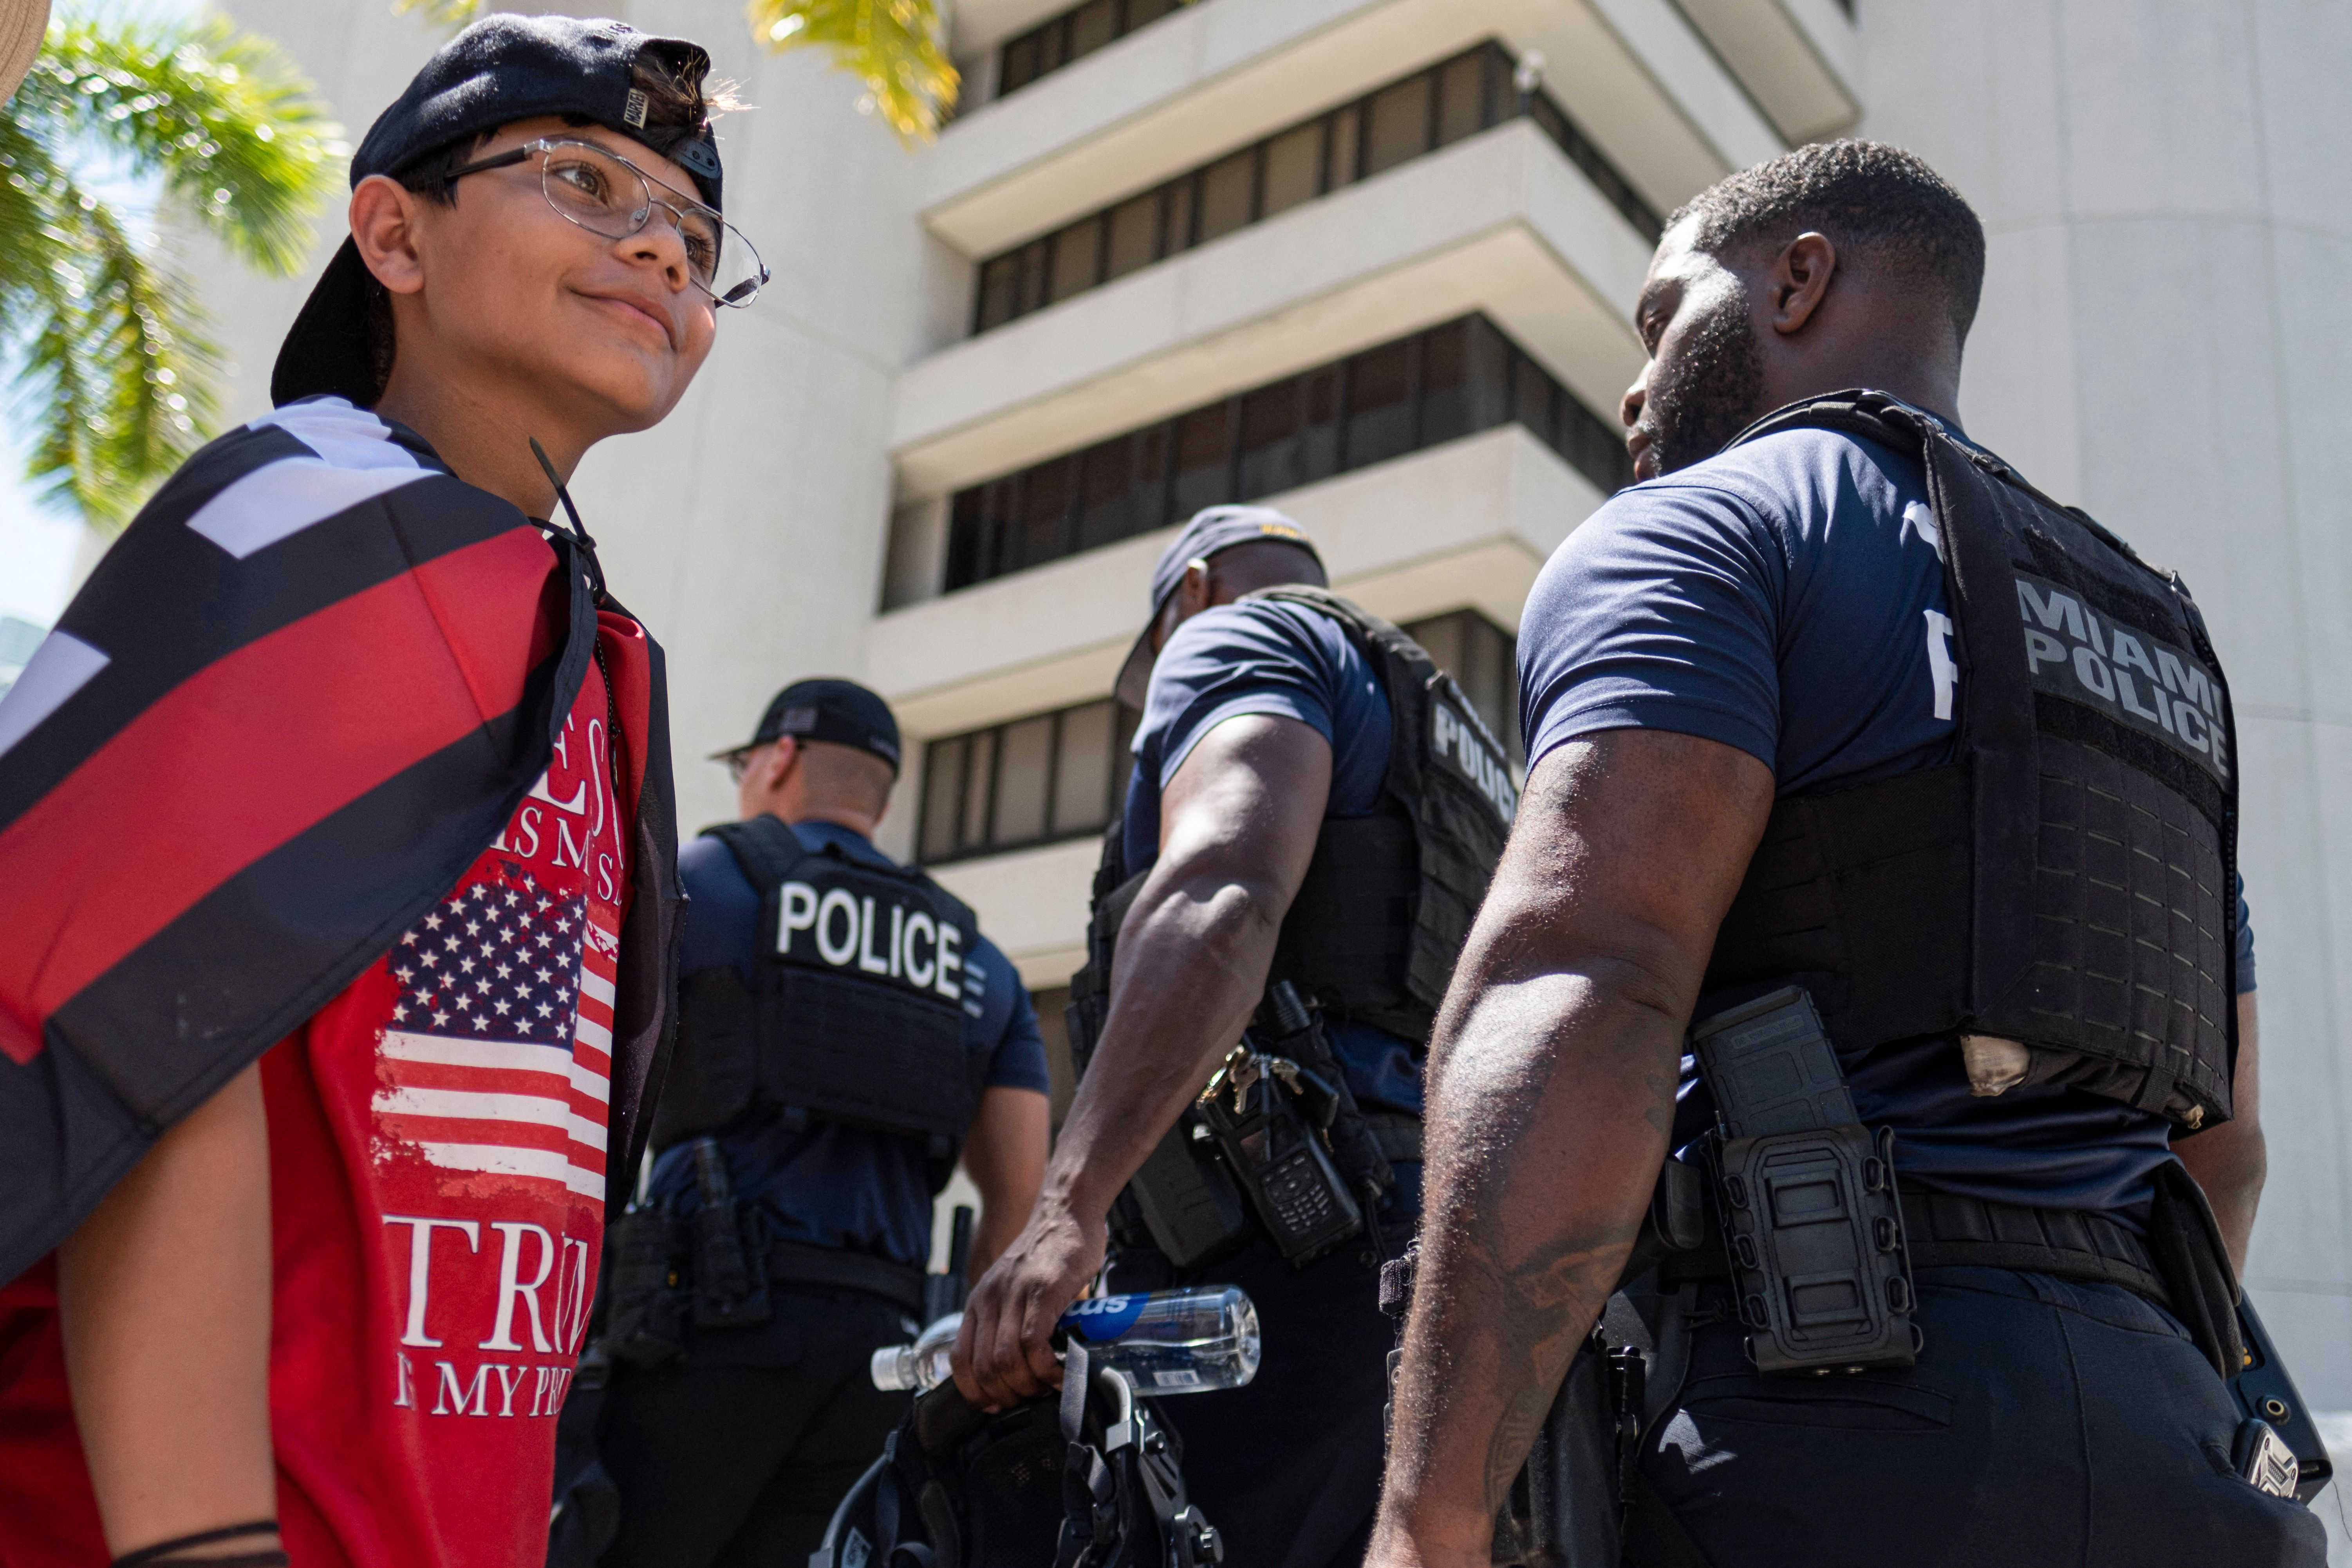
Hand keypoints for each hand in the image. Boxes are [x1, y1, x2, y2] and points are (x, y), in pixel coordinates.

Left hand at [951, 1197, 1105, 1409]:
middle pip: (983, 1367)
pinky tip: (1059, 1373)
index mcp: (979, 1302)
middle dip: (1005, 1395)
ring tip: (1046, 1388)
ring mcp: (1015, 1294)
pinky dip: (1045, 1368)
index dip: (973, 1392)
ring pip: (1006, 1360)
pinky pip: (1033, 1342)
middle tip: (1028, 1400)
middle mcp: (990, 1298)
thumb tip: (1019, 1367)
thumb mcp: (1013, 1287)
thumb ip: (1010, 1320)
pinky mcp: (1044, 1290)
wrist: (1066, 1212)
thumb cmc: (1046, 1255)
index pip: (960, 1360)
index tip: (993, 1406)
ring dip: (1026, 1385)